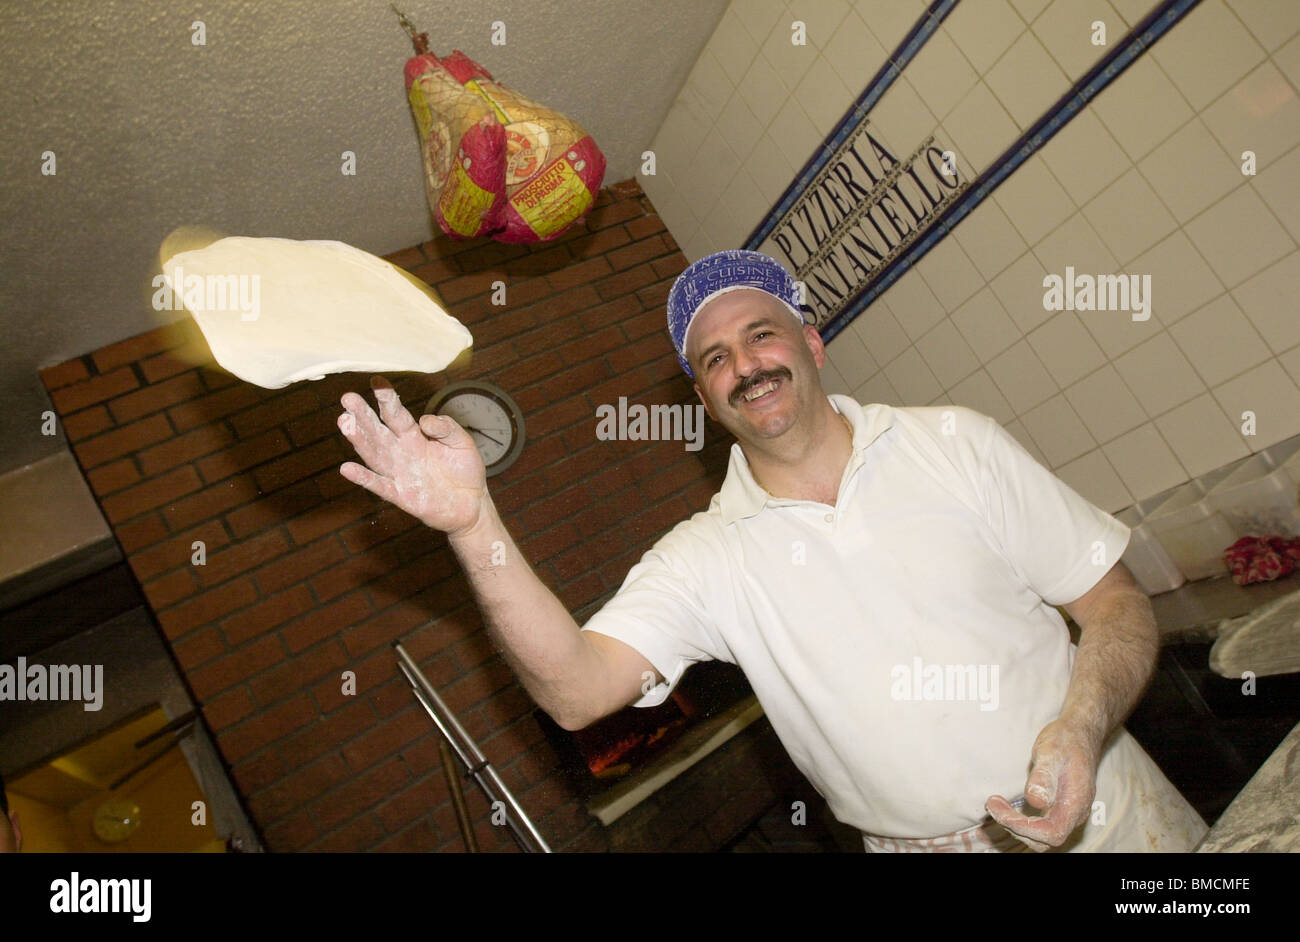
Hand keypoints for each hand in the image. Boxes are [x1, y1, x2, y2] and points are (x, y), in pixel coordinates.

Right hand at [338, 375, 487, 535]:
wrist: (470, 503)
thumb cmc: (464, 469)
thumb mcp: (463, 442)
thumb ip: (447, 428)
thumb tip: (425, 420)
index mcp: (414, 435)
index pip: (396, 414)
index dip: (387, 399)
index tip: (376, 381)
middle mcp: (401, 451)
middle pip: (378, 431)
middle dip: (363, 414)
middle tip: (347, 398)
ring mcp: (398, 473)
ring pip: (374, 454)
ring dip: (359, 440)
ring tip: (344, 422)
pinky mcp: (401, 495)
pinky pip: (380, 486)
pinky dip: (363, 478)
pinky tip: (347, 468)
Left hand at [985, 718, 1097, 851]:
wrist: (1080, 734)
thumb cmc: (1065, 741)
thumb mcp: (1050, 752)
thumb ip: (1043, 777)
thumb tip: (1036, 802)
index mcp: (1076, 803)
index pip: (1050, 833)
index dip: (1021, 827)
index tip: (997, 807)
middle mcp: (1075, 814)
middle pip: (1044, 841)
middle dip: (1014, 827)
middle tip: (992, 804)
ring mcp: (1070, 814)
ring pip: (1042, 837)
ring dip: (1015, 826)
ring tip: (995, 804)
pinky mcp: (1061, 810)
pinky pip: (1042, 827)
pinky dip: (1022, 823)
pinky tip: (1006, 808)